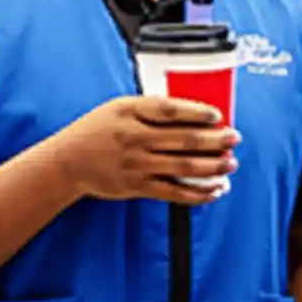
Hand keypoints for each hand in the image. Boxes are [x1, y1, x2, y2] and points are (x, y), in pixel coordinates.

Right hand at [45, 96, 240, 205]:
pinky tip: (215, 189)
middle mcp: (134, 138)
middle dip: (216, 140)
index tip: (218, 115)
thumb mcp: (119, 108)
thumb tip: (194, 112)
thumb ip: (152, 108)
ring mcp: (136, 164)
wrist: (66, 163)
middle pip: (184, 140)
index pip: (170, 110)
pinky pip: (174, 192)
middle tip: (235, 138)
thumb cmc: (97, 130)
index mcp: (130, 112)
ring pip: (184, 167)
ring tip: (231, 164)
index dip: (197, 112)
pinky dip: (198, 193)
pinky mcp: (136, 187)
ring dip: (213, 166)